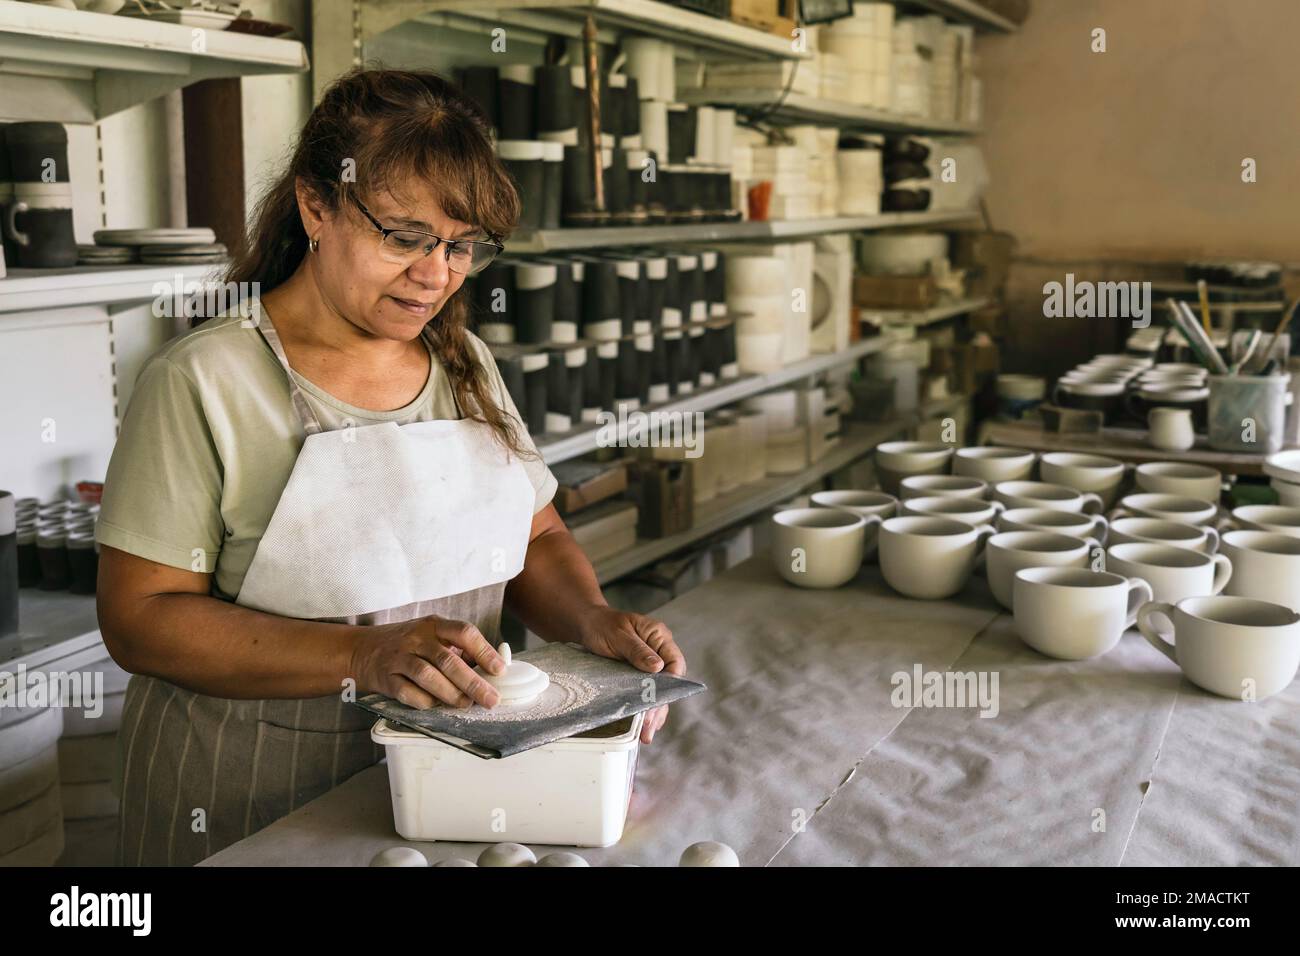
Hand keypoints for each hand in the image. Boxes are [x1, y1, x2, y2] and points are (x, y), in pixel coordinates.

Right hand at [351, 616, 505, 709]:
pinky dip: (424, 701)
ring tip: (466, 704)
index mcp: (434, 625)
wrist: (362, 649)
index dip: (484, 651)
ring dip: (451, 693)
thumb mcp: (432, 635)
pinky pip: (407, 692)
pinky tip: (436, 706)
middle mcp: (416, 638)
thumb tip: (493, 669)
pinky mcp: (386, 678)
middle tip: (491, 699)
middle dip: (473, 682)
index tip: (499, 670)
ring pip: (428, 676)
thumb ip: (459, 649)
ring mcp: (399, 657)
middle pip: (448, 660)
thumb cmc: (408, 644)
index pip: (464, 632)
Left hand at [578, 606, 685, 744]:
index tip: (660, 700)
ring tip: (646, 734)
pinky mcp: (638, 676)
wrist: (587, 624)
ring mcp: (649, 665)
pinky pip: (646, 693)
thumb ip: (637, 650)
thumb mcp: (618, 635)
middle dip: (659, 705)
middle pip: (667, 682)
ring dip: (653, 713)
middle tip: (649, 725)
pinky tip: (642, 725)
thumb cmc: (602, 625)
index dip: (671, 683)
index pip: (675, 662)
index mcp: (658, 636)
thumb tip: (658, 667)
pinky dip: (644, 709)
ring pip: (657, 692)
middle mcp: (659, 652)